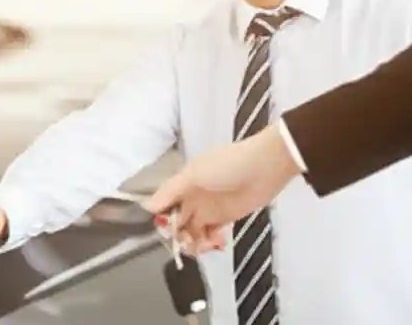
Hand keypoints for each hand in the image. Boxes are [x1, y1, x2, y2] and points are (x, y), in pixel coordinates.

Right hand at [144, 126, 300, 254]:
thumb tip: (146, 207)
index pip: (163, 207)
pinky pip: (210, 235)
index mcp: (182, 183)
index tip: (165, 233)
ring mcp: (209, 208)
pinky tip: (216, 242)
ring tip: (204, 245)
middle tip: (186, 242)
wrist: (265, 166)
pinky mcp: (225, 218)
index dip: (162, 222)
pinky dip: (209, 242)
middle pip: (177, 222)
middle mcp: (192, 197)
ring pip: (192, 232)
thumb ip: (169, 192)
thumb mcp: (193, 175)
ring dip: (194, 242)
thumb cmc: (226, 166)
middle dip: (178, 236)